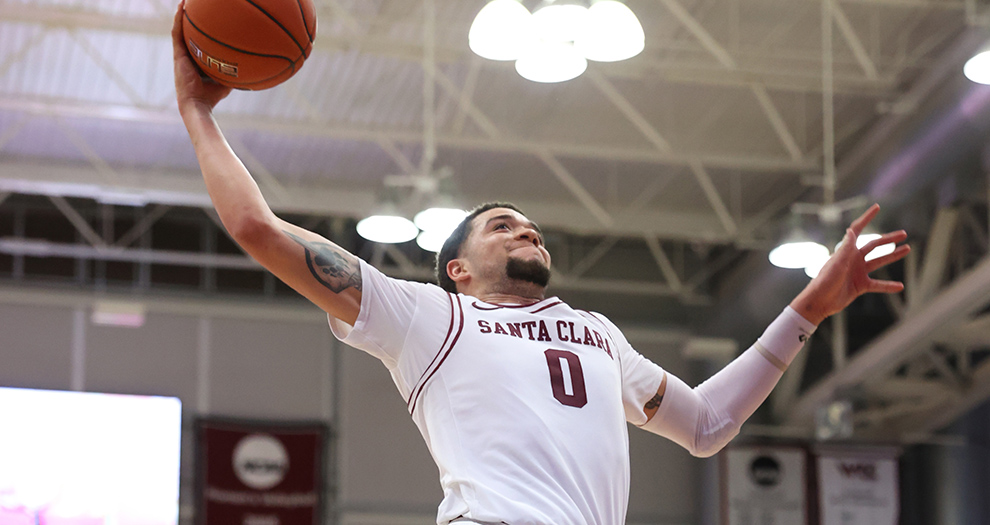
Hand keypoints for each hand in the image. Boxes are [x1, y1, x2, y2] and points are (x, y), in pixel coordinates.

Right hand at [172, 0, 231, 113]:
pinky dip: (179, 19)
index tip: (209, 19)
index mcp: (197, 60)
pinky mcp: (177, 54)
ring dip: (183, 14)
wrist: (198, 104)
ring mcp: (181, 54)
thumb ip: (235, 72)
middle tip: (196, 5)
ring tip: (187, 0)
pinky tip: (182, 7)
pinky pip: (177, 33)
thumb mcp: (227, 80)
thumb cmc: (213, 96)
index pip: (199, 42)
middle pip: (189, 33)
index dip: (201, 31)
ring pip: (180, 29)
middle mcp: (188, 55)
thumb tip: (251, 65)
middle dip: (192, 19)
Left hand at [789, 204, 909, 324]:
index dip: (866, 218)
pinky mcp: (860, 286)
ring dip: (893, 256)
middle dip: (888, 239)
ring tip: (907, 249)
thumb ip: (846, 248)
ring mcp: (858, 272)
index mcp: (846, 251)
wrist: (820, 302)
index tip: (877, 207)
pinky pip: (878, 285)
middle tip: (904, 233)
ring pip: (879, 261)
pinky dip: (888, 286)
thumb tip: (850, 230)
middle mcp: (853, 259)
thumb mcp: (837, 263)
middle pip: (874, 245)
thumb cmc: (826, 281)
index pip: (857, 230)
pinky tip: (900, 286)